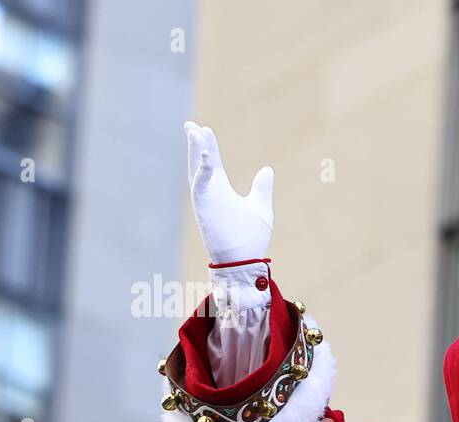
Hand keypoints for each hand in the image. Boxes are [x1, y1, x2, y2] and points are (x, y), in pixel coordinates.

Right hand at [183, 121, 273, 263]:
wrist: (245, 260)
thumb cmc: (251, 239)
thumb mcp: (261, 208)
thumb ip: (262, 188)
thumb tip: (267, 170)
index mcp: (221, 190)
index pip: (212, 163)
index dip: (208, 146)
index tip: (204, 129)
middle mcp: (211, 192)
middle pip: (200, 162)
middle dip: (195, 143)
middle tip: (190, 125)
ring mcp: (206, 199)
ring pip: (197, 170)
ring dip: (196, 151)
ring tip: (194, 130)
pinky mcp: (205, 207)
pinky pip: (201, 185)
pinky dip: (203, 170)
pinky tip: (208, 154)